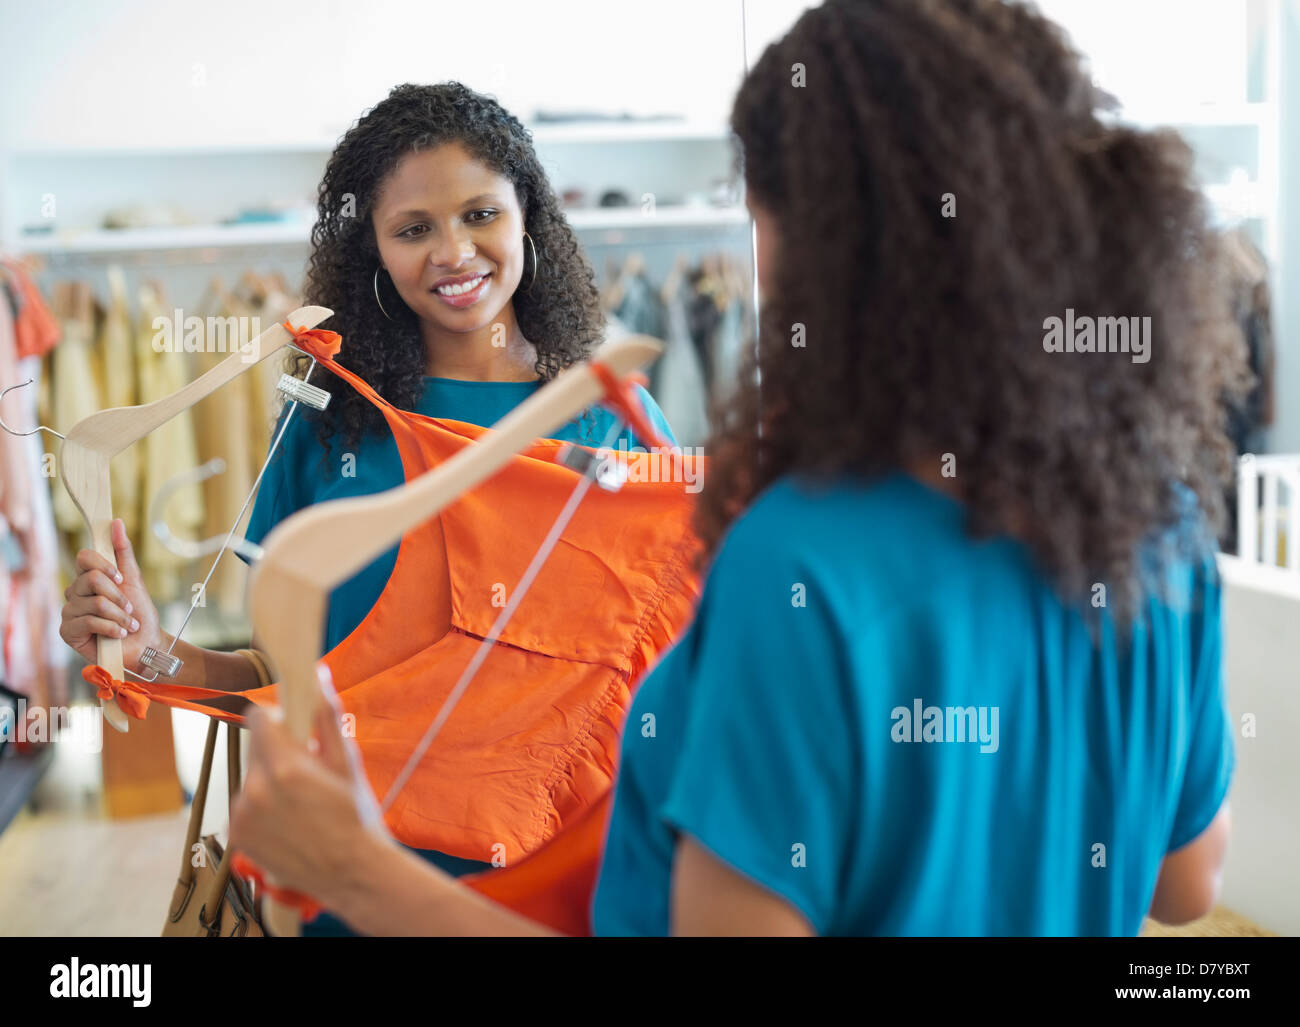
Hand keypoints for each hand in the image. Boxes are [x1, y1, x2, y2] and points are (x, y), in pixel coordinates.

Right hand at [59, 518, 162, 669]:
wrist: (146, 644)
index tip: (121, 579)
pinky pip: (89, 622)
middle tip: (129, 608)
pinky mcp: (68, 632)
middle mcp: (75, 593)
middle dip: (118, 596)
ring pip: (95, 603)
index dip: (104, 566)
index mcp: (88, 578)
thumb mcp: (134, 579)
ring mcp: (69, 612)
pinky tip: (118, 634)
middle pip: (92, 579)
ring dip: (119, 615)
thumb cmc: (139, 614)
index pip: (84, 557)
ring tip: (127, 624)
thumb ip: (123, 552)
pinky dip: (111, 628)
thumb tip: (116, 523)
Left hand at [229, 672, 387, 906]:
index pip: (258, 718)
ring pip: (252, 777)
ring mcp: (242, 815)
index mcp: (285, 766)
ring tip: (300, 803)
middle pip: (256, 748)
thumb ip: (326, 717)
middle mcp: (255, 789)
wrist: (351, 872)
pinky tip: (288, 822)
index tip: (293, 729)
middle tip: (306, 772)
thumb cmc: (355, 815)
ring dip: (269, 781)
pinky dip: (262, 808)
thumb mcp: (346, 763)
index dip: (277, 719)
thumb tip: (318, 676)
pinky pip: (245, 806)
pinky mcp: (238, 835)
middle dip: (278, 752)